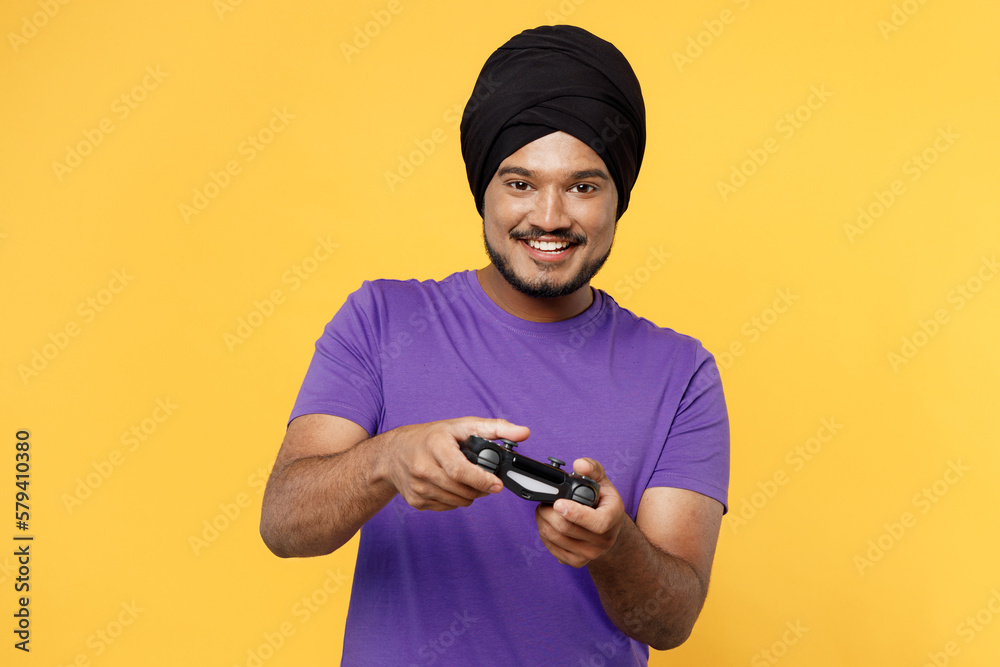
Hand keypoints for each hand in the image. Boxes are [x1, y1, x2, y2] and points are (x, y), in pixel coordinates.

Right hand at [384, 417, 529, 511]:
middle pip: (462, 489)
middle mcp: (422, 467)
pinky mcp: (416, 501)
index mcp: (434, 445)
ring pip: (458, 501)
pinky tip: (452, 485)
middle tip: (487, 480)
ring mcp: (417, 487)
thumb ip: (495, 428)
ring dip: (470, 494)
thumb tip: (523, 432)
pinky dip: (456, 499)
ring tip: (468, 480)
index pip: (459, 470)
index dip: (481, 480)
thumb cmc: (431, 437)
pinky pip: (448, 507)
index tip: (497, 484)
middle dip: (480, 488)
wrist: (394, 453)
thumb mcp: (462, 426)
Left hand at [535, 457, 625, 567]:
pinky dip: (544, 533)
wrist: (608, 530)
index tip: (558, 503)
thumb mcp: (603, 482)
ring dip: (542, 520)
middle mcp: (603, 540)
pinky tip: (548, 523)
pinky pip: (551, 548)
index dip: (575, 513)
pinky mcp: (576, 562)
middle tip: (545, 501)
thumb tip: (579, 464)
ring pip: (554, 538)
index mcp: (612, 518)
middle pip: (566, 528)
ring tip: (544, 509)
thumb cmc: (603, 503)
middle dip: (548, 511)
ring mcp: (589, 554)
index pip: (596, 523)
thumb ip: (592, 469)